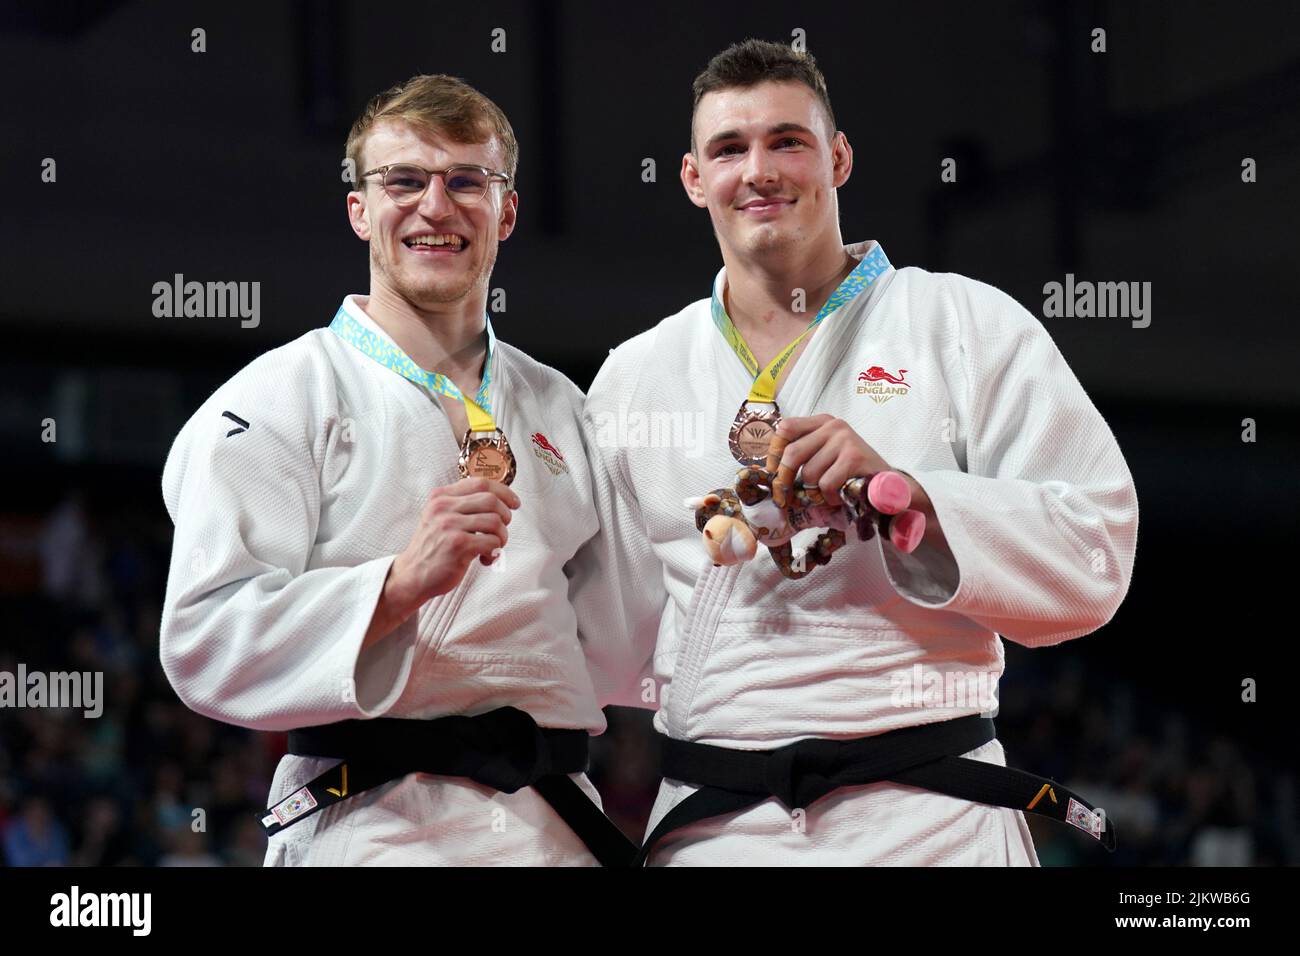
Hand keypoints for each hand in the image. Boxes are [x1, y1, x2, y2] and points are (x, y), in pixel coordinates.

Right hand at [390, 477, 520, 606]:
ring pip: (495, 521)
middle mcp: (443, 507)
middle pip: (491, 500)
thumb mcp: (439, 517)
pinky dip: (495, 552)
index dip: (504, 491)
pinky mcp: (457, 545)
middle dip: (505, 516)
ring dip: (502, 537)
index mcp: (440, 496)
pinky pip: (492, 542)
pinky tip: (485, 559)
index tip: (514, 503)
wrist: (412, 575)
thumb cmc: (433, 547)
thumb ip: (461, 504)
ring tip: (493, 547)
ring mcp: (449, 525)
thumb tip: (499, 498)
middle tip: (501, 530)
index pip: (481, 482)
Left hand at [773, 415, 892, 506]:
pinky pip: (826, 483)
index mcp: (822, 422)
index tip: (772, 473)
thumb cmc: (852, 472)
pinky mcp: (854, 457)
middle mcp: (833, 426)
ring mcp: (845, 440)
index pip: (786, 428)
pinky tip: (839, 497)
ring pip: (810, 473)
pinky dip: (829, 497)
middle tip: (783, 499)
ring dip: (813, 493)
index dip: (774, 453)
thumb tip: (770, 473)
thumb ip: (804, 455)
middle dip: (784, 481)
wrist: (890, 483)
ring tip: (825, 496)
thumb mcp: (826, 455)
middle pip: (792, 453)